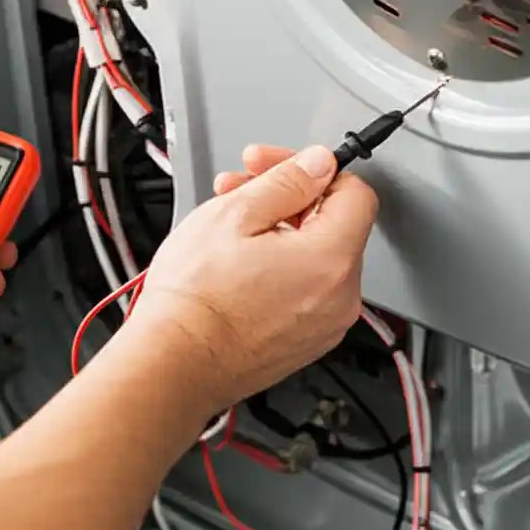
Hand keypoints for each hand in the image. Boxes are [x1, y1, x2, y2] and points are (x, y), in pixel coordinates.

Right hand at [133, 145, 377, 410]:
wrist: (173, 365)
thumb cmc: (195, 301)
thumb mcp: (235, 215)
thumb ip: (287, 182)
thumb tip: (318, 165)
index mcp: (331, 260)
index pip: (356, 195)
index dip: (317, 171)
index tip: (286, 167)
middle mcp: (340, 297)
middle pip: (334, 226)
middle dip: (288, 199)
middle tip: (241, 188)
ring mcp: (325, 325)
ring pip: (317, 258)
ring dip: (280, 232)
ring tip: (230, 229)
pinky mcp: (306, 342)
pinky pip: (306, 291)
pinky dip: (281, 269)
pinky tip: (240, 264)